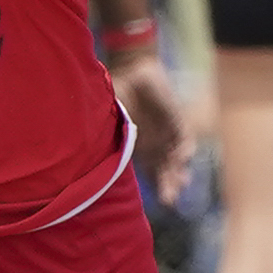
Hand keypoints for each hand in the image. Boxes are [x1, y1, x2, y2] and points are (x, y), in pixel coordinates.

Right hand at [111, 49, 191, 203]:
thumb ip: (104, 139)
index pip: (151, 175)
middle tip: (170, 198)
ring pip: (177, 160)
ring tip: (181, 182)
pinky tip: (184, 156)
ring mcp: (167, 134)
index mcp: (139, 150)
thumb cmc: (116, 95)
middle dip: (168, 185)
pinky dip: (185, 148)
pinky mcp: (177, 120)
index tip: (163, 202)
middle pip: (165, 172)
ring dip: (178, 172)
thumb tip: (86, 161)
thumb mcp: (108, 121)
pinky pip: (185, 138)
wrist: (132, 69)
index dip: (158, 188)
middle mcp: (156, 146)